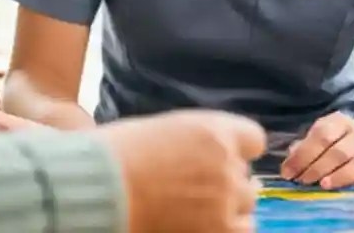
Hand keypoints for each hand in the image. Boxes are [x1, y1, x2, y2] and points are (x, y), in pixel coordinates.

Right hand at [95, 111, 265, 232]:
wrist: (99, 188)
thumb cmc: (116, 154)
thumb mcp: (162, 130)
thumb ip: (194, 142)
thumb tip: (209, 159)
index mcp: (214, 130)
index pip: (254, 140)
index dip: (239, 150)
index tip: (224, 159)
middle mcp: (227, 164)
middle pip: (245, 177)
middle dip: (225, 183)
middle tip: (196, 190)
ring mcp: (225, 200)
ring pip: (246, 207)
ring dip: (228, 209)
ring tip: (195, 211)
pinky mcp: (220, 230)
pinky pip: (241, 231)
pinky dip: (226, 228)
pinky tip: (200, 225)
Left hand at [280, 112, 353, 189]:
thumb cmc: (344, 145)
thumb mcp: (324, 140)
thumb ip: (306, 147)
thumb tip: (291, 157)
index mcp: (339, 123)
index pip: (321, 135)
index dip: (303, 154)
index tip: (288, 172)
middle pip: (338, 150)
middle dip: (318, 167)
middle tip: (303, 181)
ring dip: (340, 175)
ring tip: (324, 185)